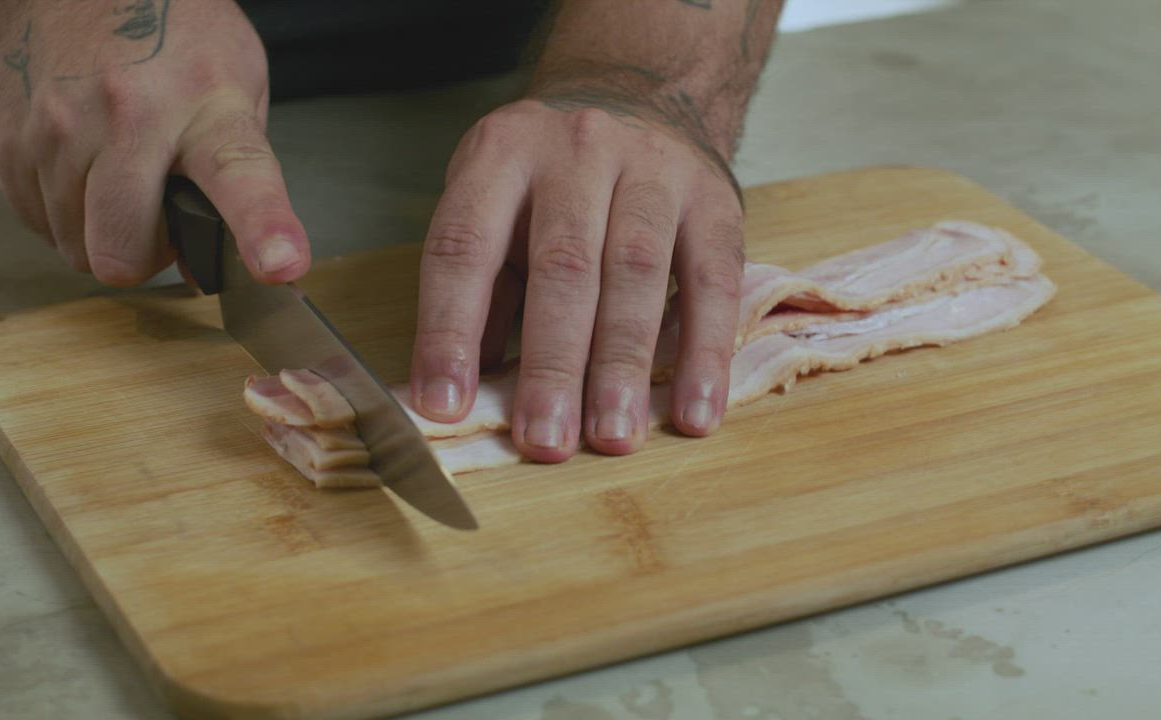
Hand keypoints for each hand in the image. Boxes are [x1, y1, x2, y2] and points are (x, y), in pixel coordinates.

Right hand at [0, 0, 307, 284]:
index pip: (240, 174)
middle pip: (124, 251)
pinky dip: (63, 212)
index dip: (263, 227)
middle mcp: (130, 116)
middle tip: (157, 214)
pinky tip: (79, 166)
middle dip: (144, 255)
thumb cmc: (166, 31)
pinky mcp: (10, 140)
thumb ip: (236, 171)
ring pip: (77, 248)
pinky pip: (39, 224)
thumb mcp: (234, 81)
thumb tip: (207, 264)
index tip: (280, 264)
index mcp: (207, 104)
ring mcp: (61, 128)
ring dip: (100, 231)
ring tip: (116, 175)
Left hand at [410, 92, 744, 461]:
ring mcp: (651, 168)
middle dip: (552, 363)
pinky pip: (713, 280)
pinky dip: (704, 352)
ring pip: (636, 272)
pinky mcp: (715, 198)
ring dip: (623, 363)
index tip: (445, 405)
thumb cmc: (551, 180)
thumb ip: (482, 293)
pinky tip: (693, 412)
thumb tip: (456, 396)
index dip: (449, 330)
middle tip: (544, 440)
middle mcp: (575, 150)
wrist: (641, 96)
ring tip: (612, 436)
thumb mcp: (496, 209)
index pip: (463, 247)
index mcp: (501, 154)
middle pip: (561, 266)